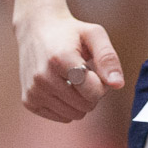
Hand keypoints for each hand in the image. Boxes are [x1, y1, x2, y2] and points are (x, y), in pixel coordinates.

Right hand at [16, 7, 126, 121]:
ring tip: (71, 79)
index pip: (94, 92)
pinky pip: (61, 117)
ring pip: (74, 115)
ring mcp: (33, 91)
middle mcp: (43, 77)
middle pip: (85, 106)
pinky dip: (67, 106)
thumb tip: (118, 85)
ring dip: (79, 100)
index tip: (95, 69)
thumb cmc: (70, 32)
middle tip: (84, 73)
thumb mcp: (94, 35)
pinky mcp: (28, 101)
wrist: (35, 29)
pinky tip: (61, 86)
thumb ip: (108, 58)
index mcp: (60, 59)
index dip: (102, 84)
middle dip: (91, 92)